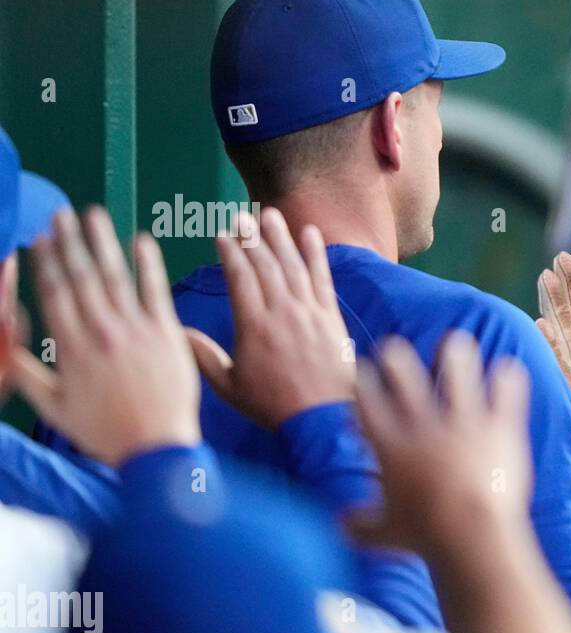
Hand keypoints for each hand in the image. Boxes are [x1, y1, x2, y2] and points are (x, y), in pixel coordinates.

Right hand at [10, 207, 200, 466]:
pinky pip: (156, 291)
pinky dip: (148, 264)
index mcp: (71, 349)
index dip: (45, 262)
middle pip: (80, 277)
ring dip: (102, 242)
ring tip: (92, 215)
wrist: (157, 448)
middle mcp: (101, 333)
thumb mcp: (54, 407)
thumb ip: (28, 373)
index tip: (40, 238)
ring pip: (114, 277)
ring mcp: (136, 331)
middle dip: (68, 242)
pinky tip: (142, 240)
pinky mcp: (167, 334)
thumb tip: (7, 345)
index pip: (53, 293)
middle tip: (61, 214)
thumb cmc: (106, 432)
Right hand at [185, 208, 354, 429]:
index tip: (221, 234)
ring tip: (270, 215)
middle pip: (265, 266)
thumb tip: (177, 331)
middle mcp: (282, 313)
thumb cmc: (272, 406)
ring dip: (281, 238)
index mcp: (253, 326)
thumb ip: (203, 356)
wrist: (322, 418)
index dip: (230, 254)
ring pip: (293, 267)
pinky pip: (323, 280)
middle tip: (242, 216)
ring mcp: (309, 313)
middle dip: (252, 238)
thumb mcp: (229, 387)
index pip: (239, 278)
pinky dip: (316, 255)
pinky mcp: (331, 318)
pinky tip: (311, 234)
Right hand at [350, 332, 532, 551]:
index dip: (360, 381)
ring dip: (455, 355)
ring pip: (457, 372)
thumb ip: (359, 524)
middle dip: (395, 357)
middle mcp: (425, 425)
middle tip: (393, 347)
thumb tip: (341, 523)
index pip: (367, 401)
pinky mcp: (500, 427)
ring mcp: (465, 422)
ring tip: (455, 343)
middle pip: (404, 376)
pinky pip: (506, 392)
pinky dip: (508, 379)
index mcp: (392, 445)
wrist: (472, 534)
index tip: (360, 371)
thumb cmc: (426, 538)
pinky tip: (509, 368)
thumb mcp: (383, 534)